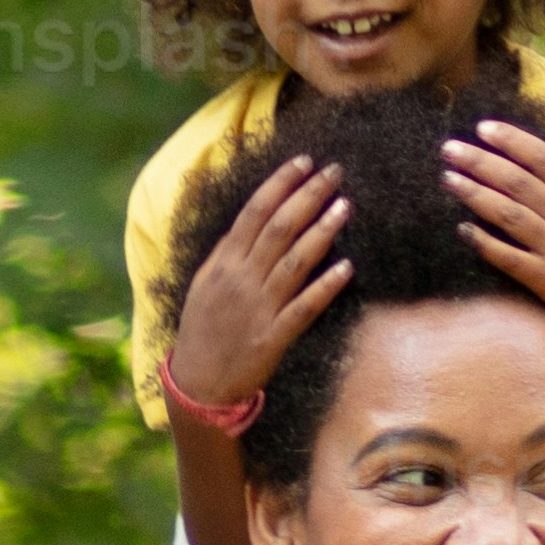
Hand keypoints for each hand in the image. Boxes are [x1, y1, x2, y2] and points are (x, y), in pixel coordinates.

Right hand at [159, 158, 347, 424]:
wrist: (198, 382)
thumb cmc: (203, 329)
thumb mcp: (205, 283)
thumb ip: (228, 252)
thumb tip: (251, 222)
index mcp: (224, 262)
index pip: (254, 211)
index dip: (281, 183)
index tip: (303, 162)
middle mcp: (242, 278)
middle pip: (280, 227)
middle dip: (309, 195)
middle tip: (335, 172)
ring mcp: (259, 307)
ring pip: (295, 261)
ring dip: (322, 231)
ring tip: (345, 206)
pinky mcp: (274, 336)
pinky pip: (304, 307)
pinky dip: (325, 286)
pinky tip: (347, 267)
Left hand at [445, 117, 544, 360]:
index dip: (513, 141)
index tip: (485, 128)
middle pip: (520, 182)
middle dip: (482, 161)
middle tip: (450, 149)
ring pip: (510, 215)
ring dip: (476, 195)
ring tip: (448, 179)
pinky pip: (511, 258)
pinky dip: (486, 243)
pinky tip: (463, 230)